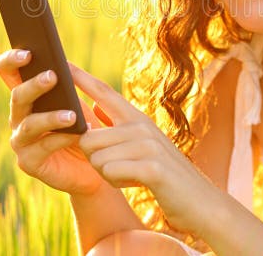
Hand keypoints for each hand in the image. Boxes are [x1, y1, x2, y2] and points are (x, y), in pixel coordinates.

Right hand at [0, 49, 103, 196]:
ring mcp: (20, 141)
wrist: (94, 165)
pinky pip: (42, 148)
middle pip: (17, 96)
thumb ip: (70, 84)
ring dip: (50, 117)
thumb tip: (65, 62)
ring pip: (29, 124)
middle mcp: (18, 117)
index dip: (11, 60)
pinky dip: (60, 139)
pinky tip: (77, 134)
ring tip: (72, 114)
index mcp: (27, 97)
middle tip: (52, 75)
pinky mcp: (28, 163)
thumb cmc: (86, 127)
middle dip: (34, 85)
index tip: (28, 52)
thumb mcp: (80, 102)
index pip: (8, 73)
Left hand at [71, 63, 217, 233]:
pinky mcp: (152, 166)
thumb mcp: (142, 145)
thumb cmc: (166, 176)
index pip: (103, 91)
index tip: (61, 60)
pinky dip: (117, 182)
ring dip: (107, 174)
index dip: (80, 77)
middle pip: (87, 137)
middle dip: (94, 159)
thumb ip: (118, 125)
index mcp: (137, 118)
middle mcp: (142, 125)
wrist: (202, 203)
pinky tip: (138, 182)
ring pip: (96, 158)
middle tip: (119, 168)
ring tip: (132, 175)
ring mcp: (148, 144)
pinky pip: (109, 172)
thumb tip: (93, 103)